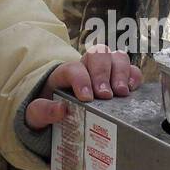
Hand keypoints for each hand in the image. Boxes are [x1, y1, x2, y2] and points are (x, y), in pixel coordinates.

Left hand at [24, 47, 142, 129]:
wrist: (58, 115)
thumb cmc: (48, 112)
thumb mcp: (36, 115)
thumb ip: (42, 112)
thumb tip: (61, 109)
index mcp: (63, 74)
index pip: (73, 68)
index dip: (81, 79)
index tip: (87, 97)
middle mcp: (86, 67)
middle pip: (97, 55)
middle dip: (102, 73)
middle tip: (106, 95)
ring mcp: (105, 71)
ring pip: (116, 56)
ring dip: (121, 72)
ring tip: (121, 93)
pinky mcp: (119, 79)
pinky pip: (131, 69)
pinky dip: (134, 76)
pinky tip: (131, 89)